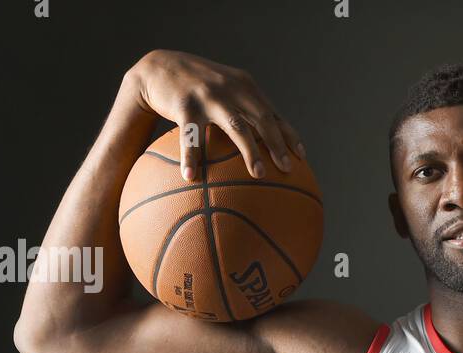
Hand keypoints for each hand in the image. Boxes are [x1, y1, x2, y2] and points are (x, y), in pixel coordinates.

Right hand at [124, 49, 305, 180]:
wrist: (160, 66)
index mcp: (245, 88)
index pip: (273, 113)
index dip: (289, 134)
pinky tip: (191, 177)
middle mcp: (232, 89)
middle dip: (277, 144)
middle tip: (287, 169)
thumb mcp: (225, 90)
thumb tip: (265, 145)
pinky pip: (191, 136)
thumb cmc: (198, 87)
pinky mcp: (185, 105)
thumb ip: (244, 110)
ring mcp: (210, 96)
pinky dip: (191, 157)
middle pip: (263, 119)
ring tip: (260, 175)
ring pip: (236, 126)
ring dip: (251, 151)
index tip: (302, 156)